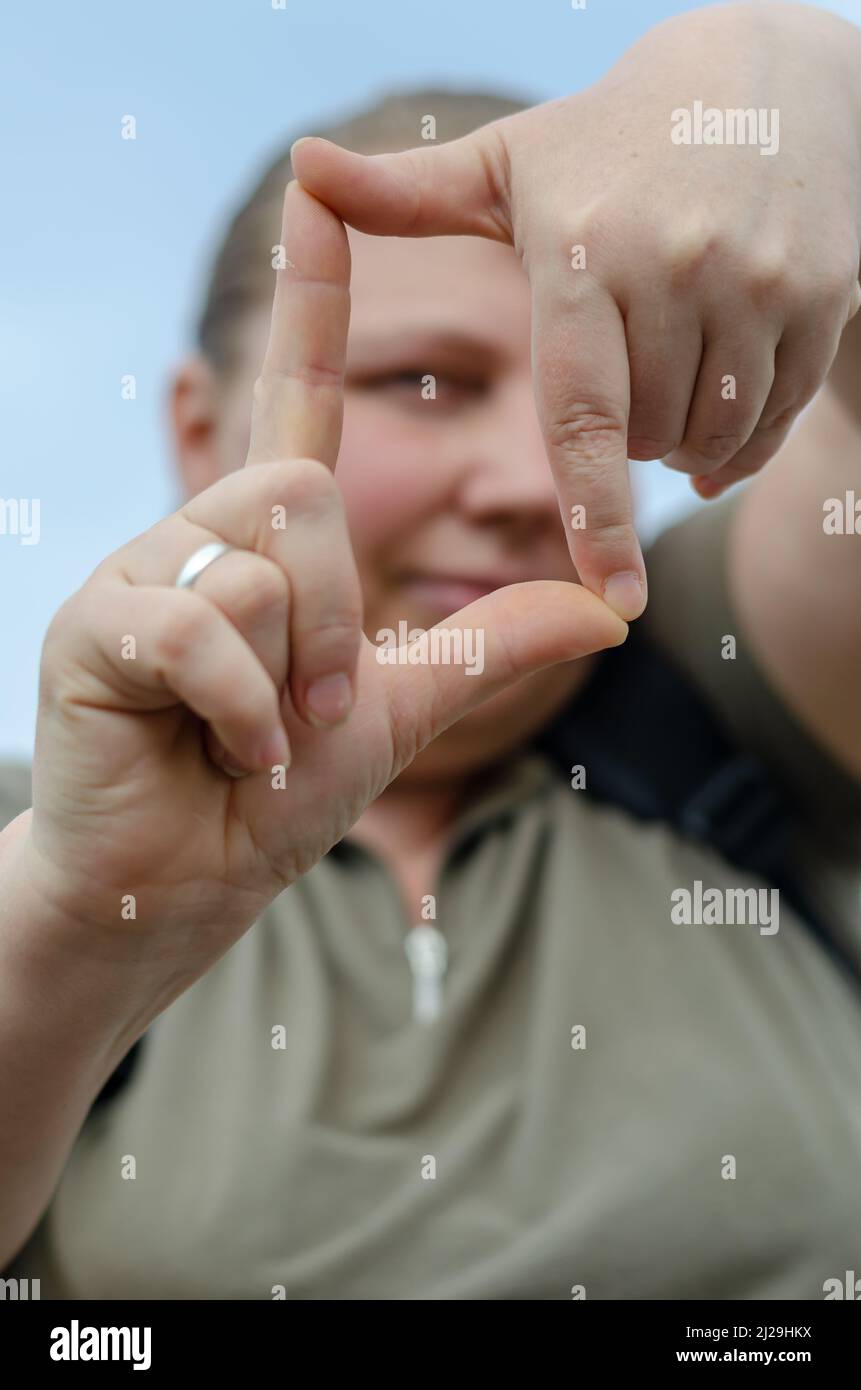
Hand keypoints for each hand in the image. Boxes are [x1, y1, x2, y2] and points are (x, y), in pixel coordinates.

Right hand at [22, 182, 626, 978]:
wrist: (186, 883)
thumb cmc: (276, 794)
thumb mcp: (401, 708)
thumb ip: (492, 645)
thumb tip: (613, 608)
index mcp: (271, 542)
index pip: (298, 394)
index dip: (315, 296)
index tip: (319, 191)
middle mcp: (204, 532)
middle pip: (304, 494)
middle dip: (338, 618)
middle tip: (322, 706)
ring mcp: (142, 570)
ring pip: (259, 562)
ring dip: (293, 676)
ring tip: (262, 737)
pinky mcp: (96, 622)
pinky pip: (202, 625)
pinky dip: (243, 708)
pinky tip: (226, 750)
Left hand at [290, 1, 860, 618]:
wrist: (764, 84)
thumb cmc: (608, 140)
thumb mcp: (508, 164)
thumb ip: (405, 195)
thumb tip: (301, 169)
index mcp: (586, 252)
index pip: (582, 417)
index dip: (596, 519)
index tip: (615, 602)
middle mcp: (677, 267)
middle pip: (648, 439)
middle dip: (629, 444)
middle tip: (625, 386)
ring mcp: (761, 283)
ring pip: (715, 437)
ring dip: (686, 444)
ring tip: (669, 384)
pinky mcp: (823, 296)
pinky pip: (776, 419)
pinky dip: (745, 439)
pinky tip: (725, 400)